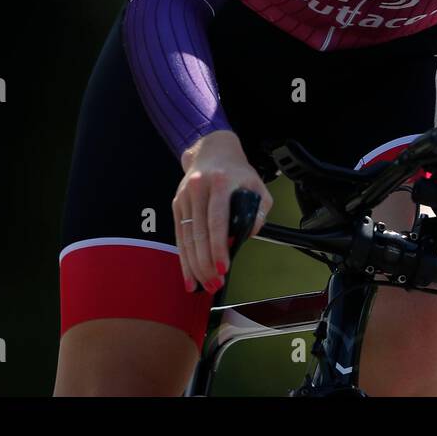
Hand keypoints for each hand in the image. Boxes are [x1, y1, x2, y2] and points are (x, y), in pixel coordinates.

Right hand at [173, 130, 272, 293]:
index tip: (224, 267)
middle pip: (199, 234)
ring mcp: (185, 197)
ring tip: (204, 285)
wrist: (212, 150)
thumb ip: (259, 210)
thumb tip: (248, 235)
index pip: (218, 220)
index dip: (219, 246)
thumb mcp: (257, 185)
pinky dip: (184, 258)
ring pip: (187, 238)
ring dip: (194, 265)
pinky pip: (180, 236)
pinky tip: (188, 275)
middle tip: (215, 284)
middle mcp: (199, 189)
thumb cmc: (237, 172)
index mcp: (221, 183)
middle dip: (206, 263)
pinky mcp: (177, 204)